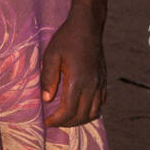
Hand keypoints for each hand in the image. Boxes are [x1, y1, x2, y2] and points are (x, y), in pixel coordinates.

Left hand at [42, 11, 105, 127]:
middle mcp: (92, 86)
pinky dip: (90, 110)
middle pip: (82, 116)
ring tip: (65, 118)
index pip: (69, 111)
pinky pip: (100, 103)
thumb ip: (49, 78)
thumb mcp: (51, 56)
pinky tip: (79, 108)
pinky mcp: (103, 80)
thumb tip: (46, 99)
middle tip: (53, 122)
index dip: (57, 120)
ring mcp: (100, 84)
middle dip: (67, 123)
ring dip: (80, 119)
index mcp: (78, 81)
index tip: (46, 123)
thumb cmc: (66, 39)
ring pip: (94, 112)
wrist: (87, 27)